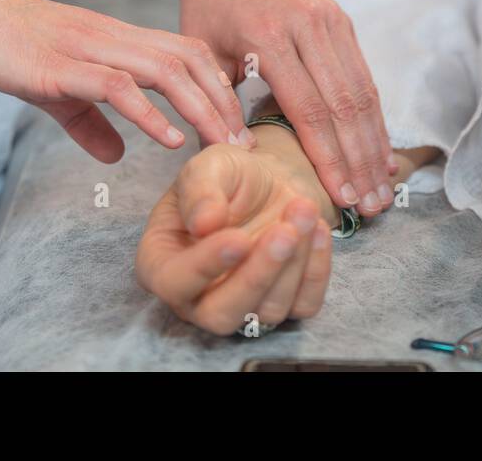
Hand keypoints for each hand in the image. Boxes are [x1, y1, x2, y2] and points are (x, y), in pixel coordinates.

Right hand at [0, 0, 251, 161]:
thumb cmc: (1, 47)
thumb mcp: (54, 91)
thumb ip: (88, 121)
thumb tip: (119, 154)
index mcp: (117, 39)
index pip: (189, 53)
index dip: (220, 86)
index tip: (237, 127)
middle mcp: (113, 37)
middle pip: (192, 60)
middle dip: (226, 103)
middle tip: (247, 146)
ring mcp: (89, 47)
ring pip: (166, 70)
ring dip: (202, 109)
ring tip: (224, 147)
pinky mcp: (59, 65)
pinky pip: (117, 86)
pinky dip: (150, 114)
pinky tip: (170, 140)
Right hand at [135, 125, 335, 333]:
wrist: (268, 181)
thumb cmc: (227, 177)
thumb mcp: (209, 166)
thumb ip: (200, 190)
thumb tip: (203, 223)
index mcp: (163, 263)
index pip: (173, 283)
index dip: (205, 266)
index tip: (238, 239)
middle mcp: (197, 296)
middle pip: (221, 314)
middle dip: (258, 274)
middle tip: (285, 231)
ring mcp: (243, 306)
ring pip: (268, 310)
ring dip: (294, 262)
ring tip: (303, 209)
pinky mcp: (284, 304)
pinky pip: (303, 305)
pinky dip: (317, 270)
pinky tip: (318, 229)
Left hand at [177, 0, 396, 215]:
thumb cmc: (208, 6)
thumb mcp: (202, 53)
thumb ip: (217, 106)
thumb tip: (233, 161)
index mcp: (268, 36)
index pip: (308, 108)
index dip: (328, 157)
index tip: (340, 196)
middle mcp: (308, 26)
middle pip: (344, 105)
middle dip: (360, 161)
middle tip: (372, 206)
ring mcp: (331, 20)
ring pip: (362, 92)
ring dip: (374, 144)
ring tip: (384, 188)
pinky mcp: (342, 20)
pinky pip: (364, 75)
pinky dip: (375, 117)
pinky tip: (381, 149)